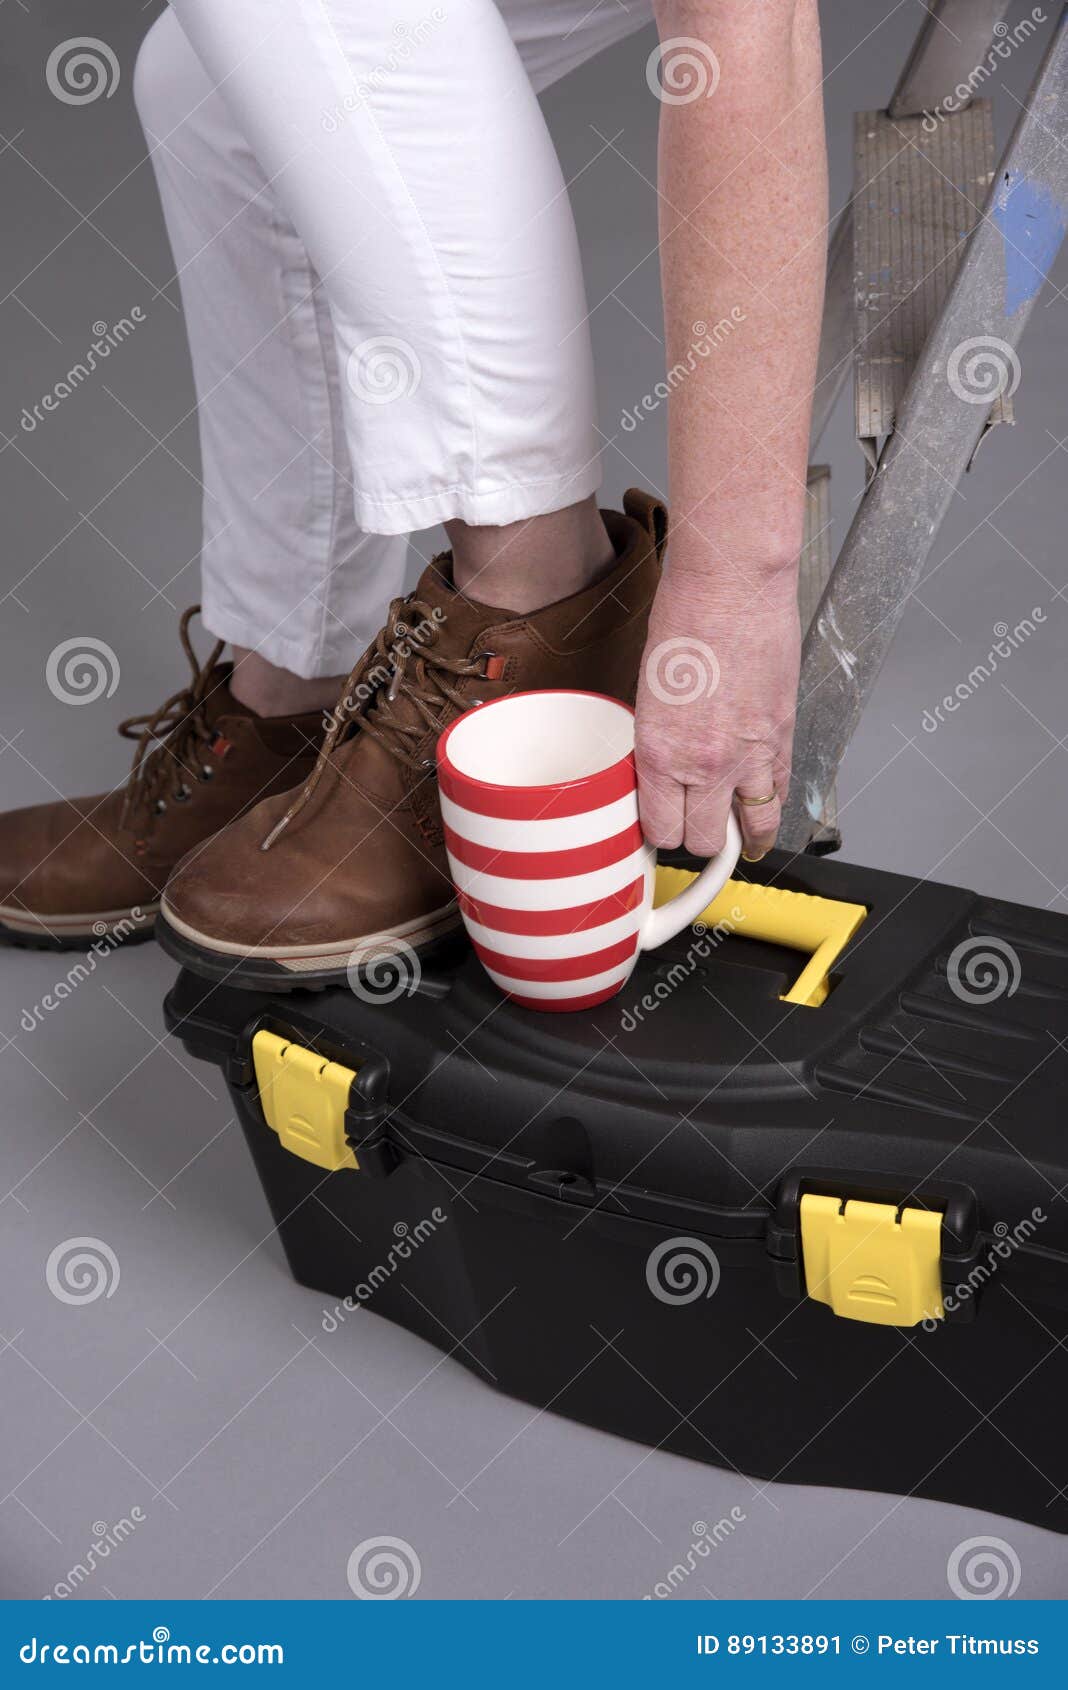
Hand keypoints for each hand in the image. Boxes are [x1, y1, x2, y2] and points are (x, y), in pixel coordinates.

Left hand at [634, 575, 799, 861]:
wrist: (733, 583)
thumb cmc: (685, 619)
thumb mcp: (648, 691)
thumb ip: (657, 740)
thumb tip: (663, 771)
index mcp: (660, 752)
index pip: (660, 829)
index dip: (658, 833)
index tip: (658, 828)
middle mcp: (705, 763)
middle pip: (701, 840)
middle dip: (694, 836)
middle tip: (691, 824)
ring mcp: (750, 754)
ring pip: (749, 829)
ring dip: (738, 834)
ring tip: (732, 836)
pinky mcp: (782, 736)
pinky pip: (779, 794)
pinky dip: (770, 809)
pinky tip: (761, 814)